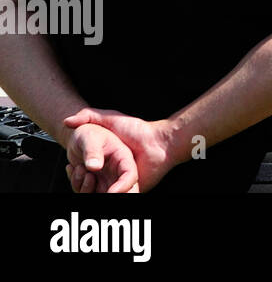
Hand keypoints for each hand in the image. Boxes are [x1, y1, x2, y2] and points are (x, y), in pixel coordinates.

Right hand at [63, 108, 178, 193]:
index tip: (71, 167)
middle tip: (83, 174)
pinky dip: (106, 196)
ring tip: (90, 178)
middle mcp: (111, 174)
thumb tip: (67, 122)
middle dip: (79, 184)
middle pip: (87, 187)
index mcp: (105, 161)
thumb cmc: (137, 129)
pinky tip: (104, 189)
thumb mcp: (110, 118)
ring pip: (97, 194)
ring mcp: (120, 183)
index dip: (75, 174)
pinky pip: (116, 198)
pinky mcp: (131, 190)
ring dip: (88, 190)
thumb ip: (89, 116)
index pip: (83, 174)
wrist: (161, 141)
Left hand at [65, 123, 138, 192]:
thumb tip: (94, 167)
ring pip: (100, 194)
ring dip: (85, 187)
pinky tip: (74, 169)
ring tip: (79, 167)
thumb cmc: (88, 133)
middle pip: (121, 190)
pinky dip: (77, 185)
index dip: (124, 186)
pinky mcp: (94, 184)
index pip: (130, 174)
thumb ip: (92, 151)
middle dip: (108, 194)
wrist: (78, 137)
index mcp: (123, 158)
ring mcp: (106, 179)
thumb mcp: (90, 138)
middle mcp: (117, 171)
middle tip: (93, 183)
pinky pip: (86, 192)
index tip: (111, 192)